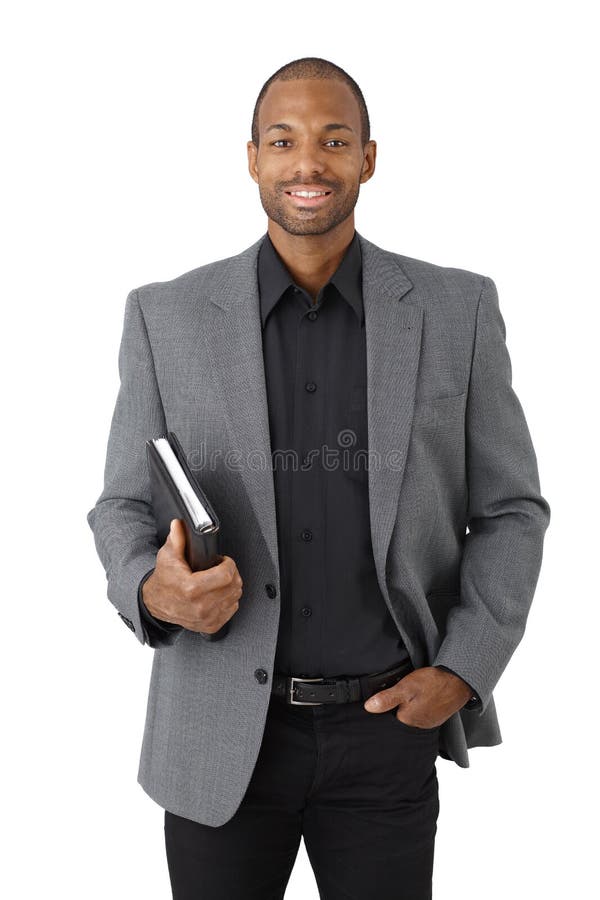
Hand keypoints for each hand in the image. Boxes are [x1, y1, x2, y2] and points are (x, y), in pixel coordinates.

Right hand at [142, 519, 243, 633]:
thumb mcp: (167, 557)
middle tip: (221, 568)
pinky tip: (218, 593)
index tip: (222, 560)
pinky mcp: (211, 626)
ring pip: (235, 597)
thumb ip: (177, 539)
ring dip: (231, 586)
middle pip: (234, 586)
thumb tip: (179, 524)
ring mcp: (206, 618)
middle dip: (231, 573)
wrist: (155, 604)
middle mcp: (201, 607)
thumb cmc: (164, 580)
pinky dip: (229, 599)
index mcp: (192, 589)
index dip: (228, 564)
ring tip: (219, 580)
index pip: (227, 575)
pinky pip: (232, 609)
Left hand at [363, 666, 473, 727]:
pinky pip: (423, 714)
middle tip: (400, 693)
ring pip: (412, 716)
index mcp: (407, 720)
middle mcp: (418, 725)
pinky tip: (421, 697)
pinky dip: (420, 706)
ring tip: (411, 694)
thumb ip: (387, 699)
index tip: (384, 697)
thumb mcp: (406, 687)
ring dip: (409, 707)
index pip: (388, 718)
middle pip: (400, 718)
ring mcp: (428, 722)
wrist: (459, 682)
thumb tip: (369, 707)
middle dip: (397, 707)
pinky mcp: (436, 717)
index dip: (385, 707)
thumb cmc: (433, 683)